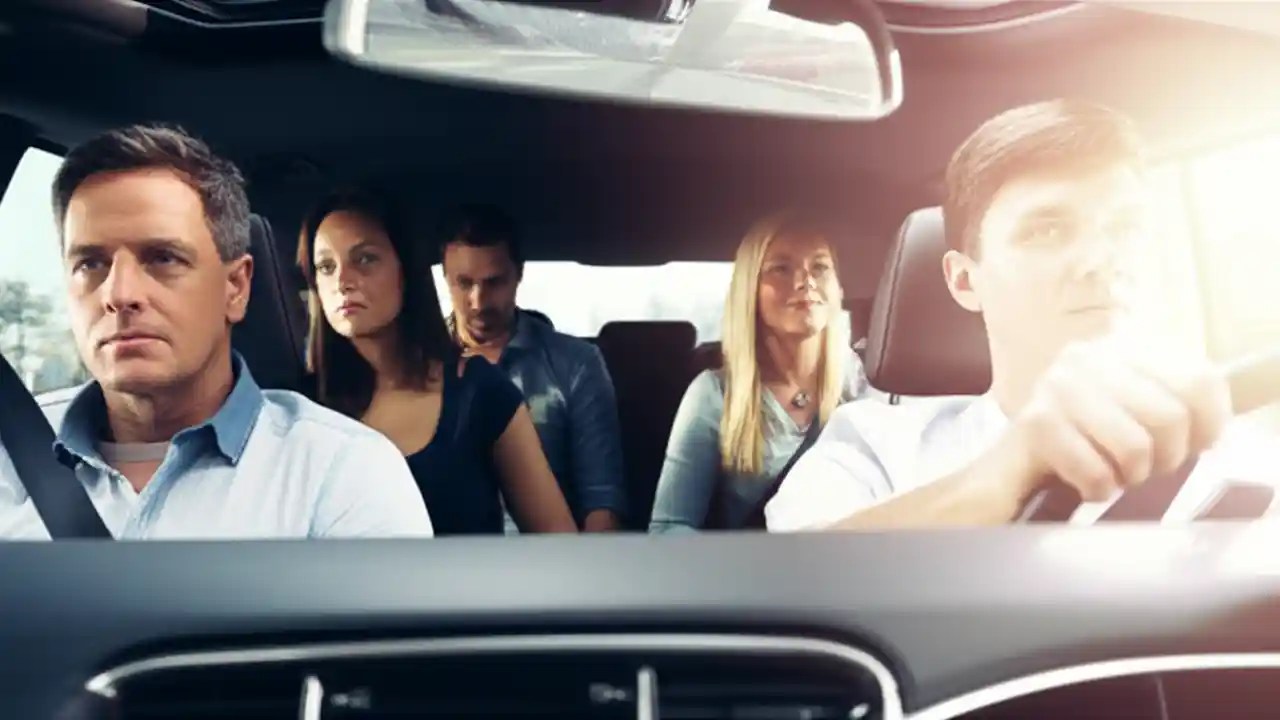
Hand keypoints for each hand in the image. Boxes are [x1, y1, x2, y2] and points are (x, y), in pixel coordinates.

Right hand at [1001, 339, 1232, 505]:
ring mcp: (1058, 386)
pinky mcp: (1035, 423)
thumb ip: (1182, 404)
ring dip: (1132, 475)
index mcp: (1124, 345)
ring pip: (1135, 447)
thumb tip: (1212, 431)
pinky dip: (1099, 489)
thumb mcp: (1138, 407)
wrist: (1006, 462)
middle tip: (1147, 466)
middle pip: (1171, 417)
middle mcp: (1089, 357)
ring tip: (1117, 472)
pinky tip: (1088, 482)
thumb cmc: (1087, 438)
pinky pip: (1095, 471)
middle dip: (1167, 458)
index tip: (1191, 445)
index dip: (1208, 426)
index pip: (1200, 381)